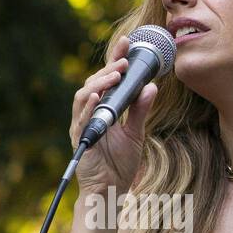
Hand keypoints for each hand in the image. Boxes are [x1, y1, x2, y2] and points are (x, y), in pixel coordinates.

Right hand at [70, 34, 157, 195]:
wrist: (110, 190)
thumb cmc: (119, 163)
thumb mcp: (135, 132)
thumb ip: (141, 110)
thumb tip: (152, 87)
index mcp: (104, 108)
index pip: (108, 78)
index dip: (115, 59)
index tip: (126, 42)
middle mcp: (90, 113)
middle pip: (94, 82)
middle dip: (109, 69)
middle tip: (125, 61)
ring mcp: (83, 125)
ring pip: (84, 96)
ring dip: (99, 83)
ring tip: (115, 75)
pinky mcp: (80, 139)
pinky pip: (82, 119)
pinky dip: (88, 107)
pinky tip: (96, 97)